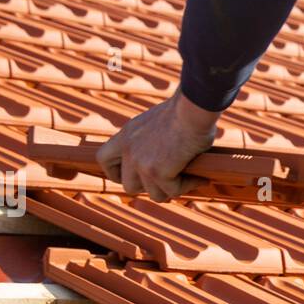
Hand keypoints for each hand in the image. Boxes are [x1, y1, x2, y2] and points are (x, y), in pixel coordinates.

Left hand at [97, 91, 219, 201]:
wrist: (192, 108)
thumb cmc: (185, 110)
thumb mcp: (157, 122)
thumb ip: (150, 140)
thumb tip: (164, 156)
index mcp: (126, 135)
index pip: (104, 159)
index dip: (116, 173)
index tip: (133, 176)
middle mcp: (128, 150)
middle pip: (128, 185)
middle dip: (148, 187)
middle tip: (168, 181)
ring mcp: (141, 163)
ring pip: (153, 194)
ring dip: (172, 188)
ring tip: (189, 177)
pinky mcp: (158, 173)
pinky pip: (173, 192)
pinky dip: (188, 185)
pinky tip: (200, 177)